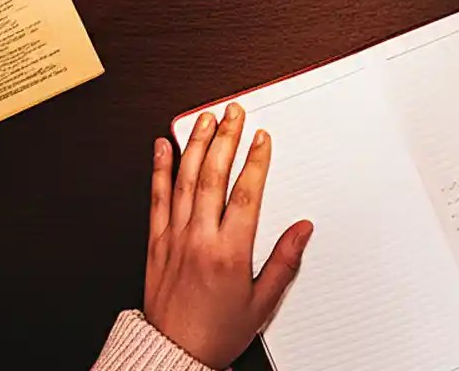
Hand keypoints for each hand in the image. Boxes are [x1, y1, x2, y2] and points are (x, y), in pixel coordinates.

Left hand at [144, 103, 313, 368]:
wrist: (172, 354)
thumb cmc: (216, 332)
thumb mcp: (262, 303)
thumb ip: (284, 262)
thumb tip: (303, 229)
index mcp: (229, 253)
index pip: (245, 193)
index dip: (255, 160)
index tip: (261, 138)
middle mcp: (199, 239)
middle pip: (214, 176)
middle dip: (225, 139)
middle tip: (233, 113)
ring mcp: (174, 237)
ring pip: (185, 179)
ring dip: (196, 144)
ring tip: (205, 119)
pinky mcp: (155, 242)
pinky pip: (157, 198)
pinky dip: (159, 170)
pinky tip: (162, 148)